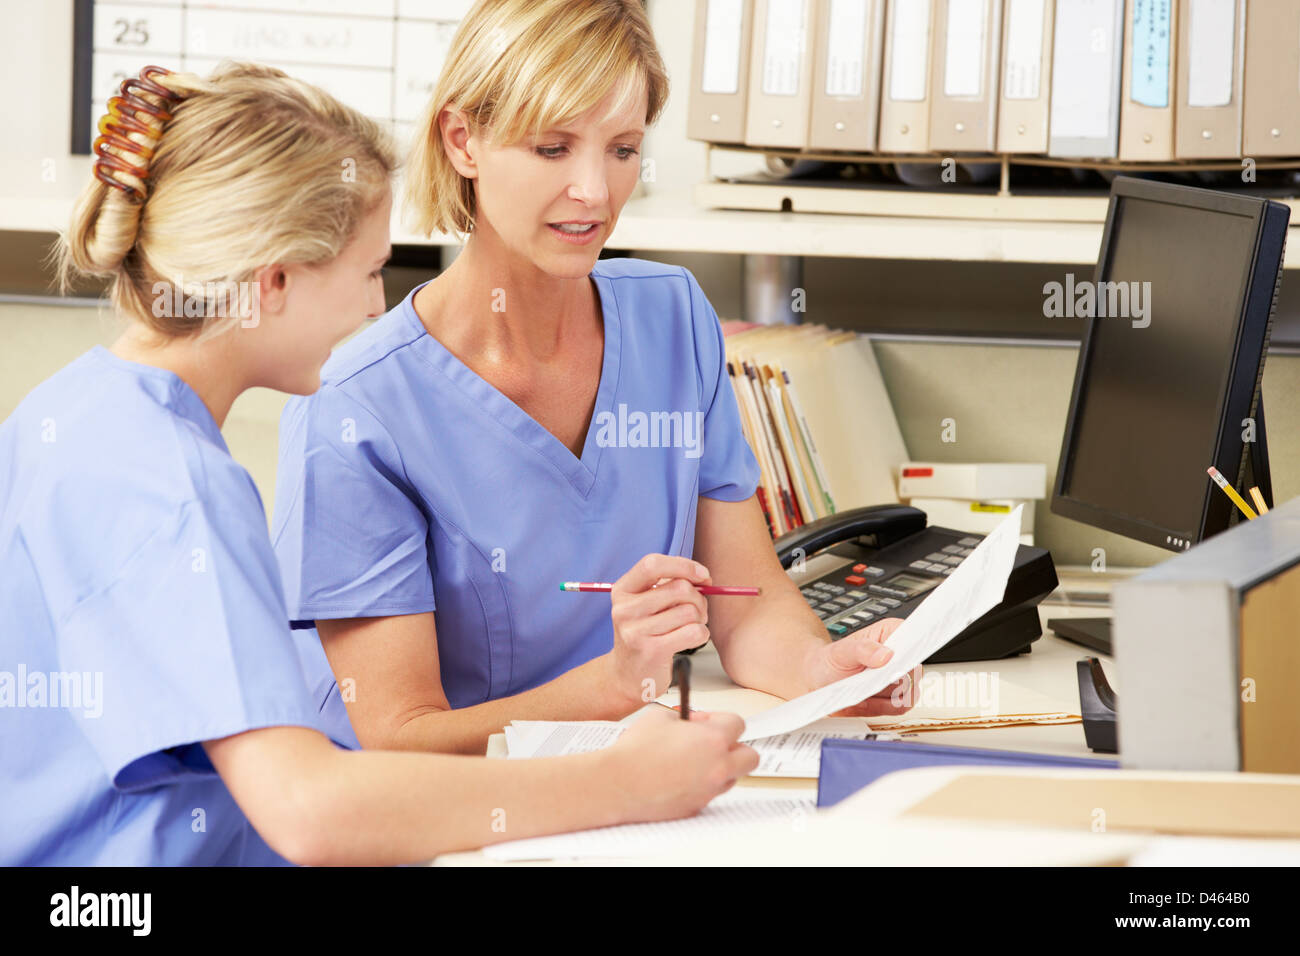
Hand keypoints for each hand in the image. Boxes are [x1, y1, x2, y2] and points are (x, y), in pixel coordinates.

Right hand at [603, 554, 713, 708]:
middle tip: (698, 609)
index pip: (653, 564)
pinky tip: (691, 639)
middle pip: (679, 588)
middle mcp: (624, 609)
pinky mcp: (652, 651)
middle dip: (699, 598)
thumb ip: (668, 585)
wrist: (627, 675)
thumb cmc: (644, 633)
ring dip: (700, 618)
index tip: (703, 576)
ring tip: (691, 626)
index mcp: (622, 590)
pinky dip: (701, 634)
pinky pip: (694, 632)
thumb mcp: (645, 604)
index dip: (683, 565)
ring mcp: (635, 631)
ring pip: (689, 611)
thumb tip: (703, 577)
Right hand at [604, 709, 758, 822]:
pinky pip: (710, 793)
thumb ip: (683, 716)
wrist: (617, 783)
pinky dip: (702, 785)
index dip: (719, 719)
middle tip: (712, 743)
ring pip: (732, 777)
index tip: (702, 721)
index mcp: (713, 740)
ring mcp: (709, 790)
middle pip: (749, 756)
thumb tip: (690, 723)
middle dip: (734, 747)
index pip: (738, 724)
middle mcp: (718, 767)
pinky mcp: (697, 807)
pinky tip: (679, 778)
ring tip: (692, 761)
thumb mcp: (660, 716)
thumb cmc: (635, 751)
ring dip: (720, 767)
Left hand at [801, 618, 923, 717]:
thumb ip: (862, 649)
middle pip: (914, 670)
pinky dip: (879, 706)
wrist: (819, 680)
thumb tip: (886, 654)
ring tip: (861, 687)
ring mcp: (900, 679)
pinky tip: (863, 699)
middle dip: (892, 678)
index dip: (914, 648)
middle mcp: (900, 657)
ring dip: (882, 694)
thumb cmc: (832, 660)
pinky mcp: (895, 699)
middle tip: (872, 679)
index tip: (903, 659)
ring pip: (907, 692)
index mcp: (891, 634)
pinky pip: (898, 708)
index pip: (915, 637)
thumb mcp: (841, 651)